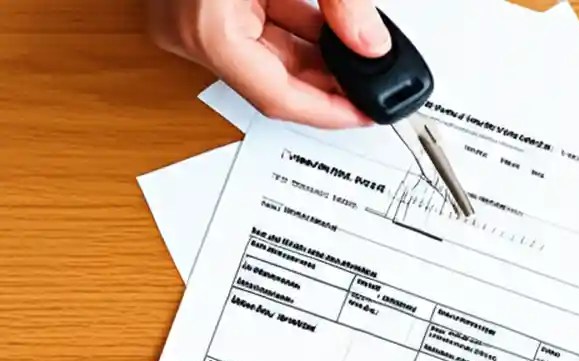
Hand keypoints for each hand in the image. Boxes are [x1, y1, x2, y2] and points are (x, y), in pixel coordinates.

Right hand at [147, 0, 391, 127]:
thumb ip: (342, 2)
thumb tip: (372, 43)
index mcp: (204, 27)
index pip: (277, 97)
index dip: (330, 112)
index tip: (366, 114)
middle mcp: (187, 30)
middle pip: (272, 80)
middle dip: (329, 82)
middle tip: (374, 85)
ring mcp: (187, 16)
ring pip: (264, 56)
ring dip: (315, 54)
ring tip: (361, 54)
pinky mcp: (196, 0)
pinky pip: (252, 28)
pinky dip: (293, 29)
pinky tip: (331, 29)